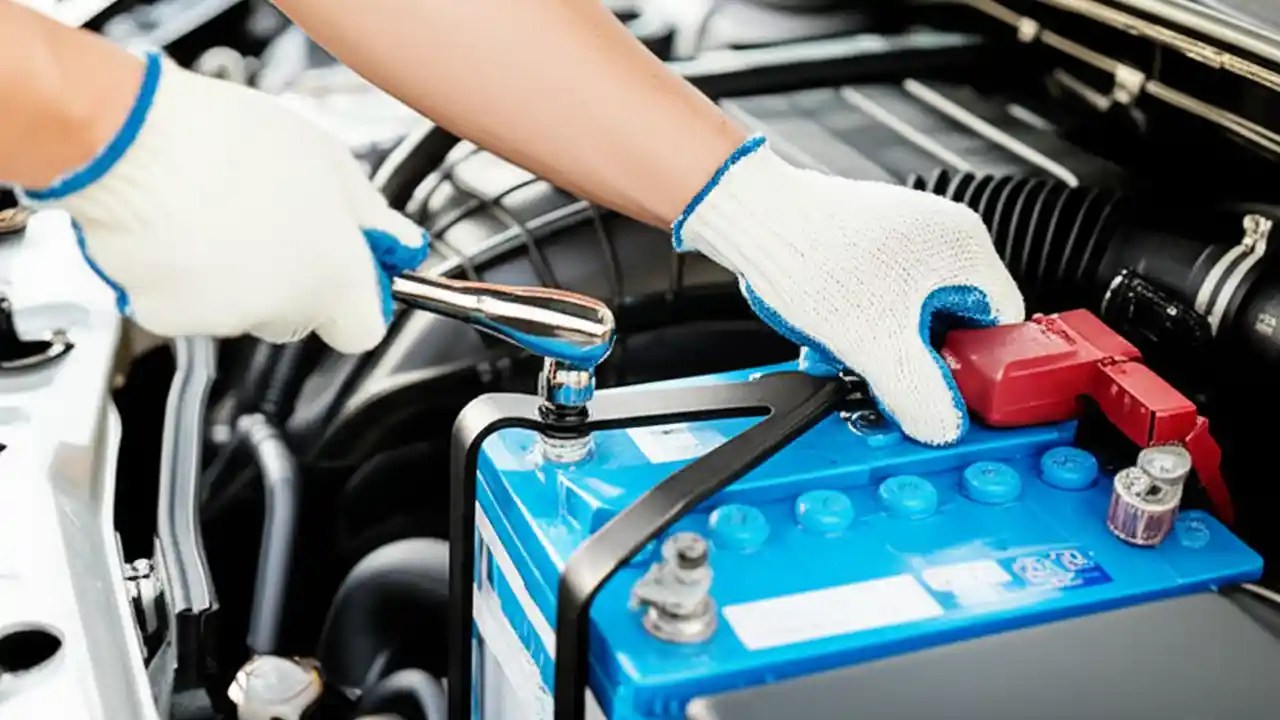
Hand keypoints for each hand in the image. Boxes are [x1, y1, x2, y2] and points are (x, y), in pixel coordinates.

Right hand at [19, 50, 426, 352]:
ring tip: (214, 208)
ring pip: (239, 307)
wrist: (127, 140)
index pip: (364, 330)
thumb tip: (398, 242)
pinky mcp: (162, 316)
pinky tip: (176, 223)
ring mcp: (218, 318)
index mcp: (333, 278)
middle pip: (298, 316)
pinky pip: (184, 300)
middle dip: (291, 278)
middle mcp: (279, 310)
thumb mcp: (327, 159)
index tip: (348, 267)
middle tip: (270, 215)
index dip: (356, 299)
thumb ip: (371, 215)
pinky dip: (182, 273)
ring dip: (233, 272)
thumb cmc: (225, 140)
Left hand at [674, 136, 1024, 445]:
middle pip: (952, 322)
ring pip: (908, 315)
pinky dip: (858, 326)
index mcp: (964, 251)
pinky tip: (830, 340)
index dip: (977, 369)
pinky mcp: (864, 245)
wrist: (753, 218)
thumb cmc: (814, 257)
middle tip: (889, 383)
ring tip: (850, 359)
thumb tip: (943, 426)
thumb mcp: (877, 346)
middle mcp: (939, 237)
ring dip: (881, 348)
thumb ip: (919, 394)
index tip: (949, 395)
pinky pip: (876, 300)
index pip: (1000, 325)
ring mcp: (900, 238)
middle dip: (917, 361)